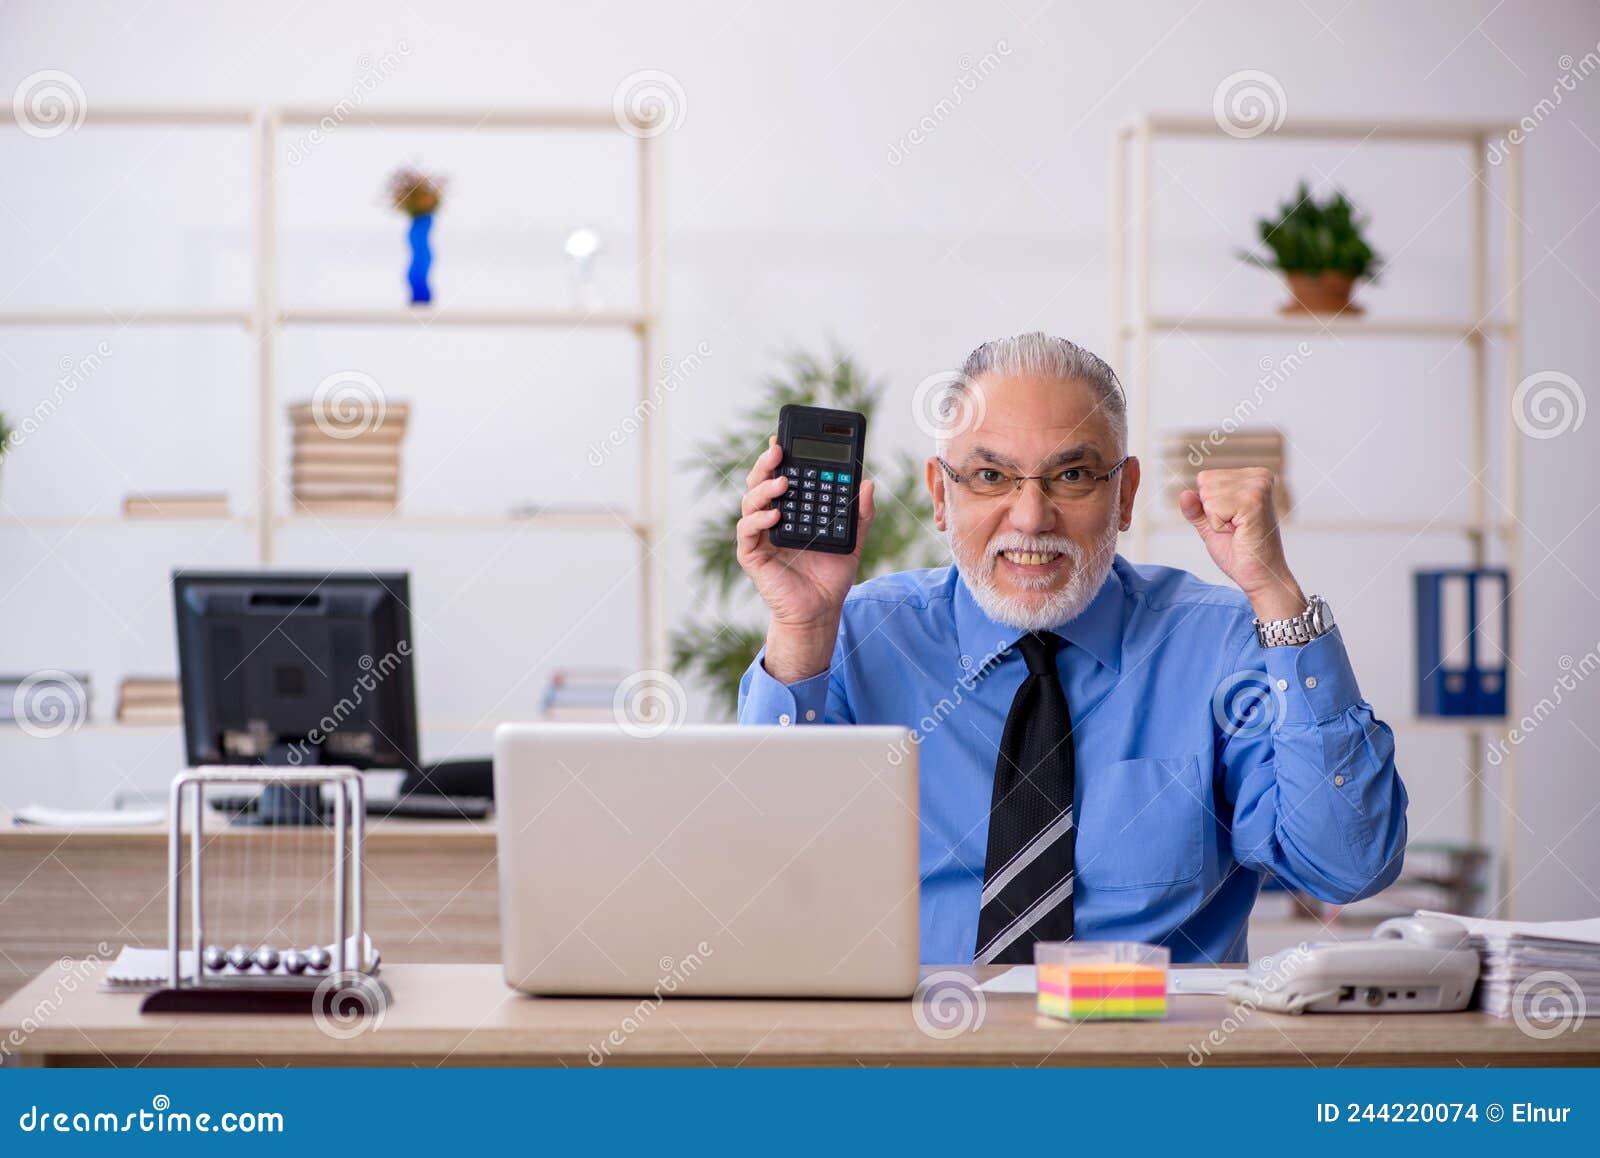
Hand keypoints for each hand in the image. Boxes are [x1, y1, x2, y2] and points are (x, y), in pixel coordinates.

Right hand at [736, 437, 875, 681]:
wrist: (820, 610)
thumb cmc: (831, 575)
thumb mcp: (853, 540)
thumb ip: (861, 514)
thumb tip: (868, 484)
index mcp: (792, 509)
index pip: (781, 476)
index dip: (779, 457)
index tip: (785, 438)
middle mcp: (772, 517)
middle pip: (761, 482)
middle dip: (767, 463)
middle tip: (779, 450)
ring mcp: (760, 535)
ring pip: (750, 502)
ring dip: (764, 488)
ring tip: (783, 482)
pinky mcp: (752, 554)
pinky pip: (747, 531)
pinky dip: (758, 520)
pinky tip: (775, 514)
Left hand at [1179, 467, 1305, 620]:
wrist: (1260, 576)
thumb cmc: (1240, 552)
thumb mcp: (1211, 525)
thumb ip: (1196, 508)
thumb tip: (1184, 494)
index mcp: (1253, 476)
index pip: (1205, 478)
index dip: (1209, 506)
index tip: (1232, 521)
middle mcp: (1259, 477)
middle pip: (1204, 483)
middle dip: (1211, 512)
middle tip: (1235, 528)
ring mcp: (1258, 487)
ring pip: (1207, 495)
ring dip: (1216, 520)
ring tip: (1238, 530)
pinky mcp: (1253, 502)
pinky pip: (1212, 508)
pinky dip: (1218, 526)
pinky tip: (1239, 532)